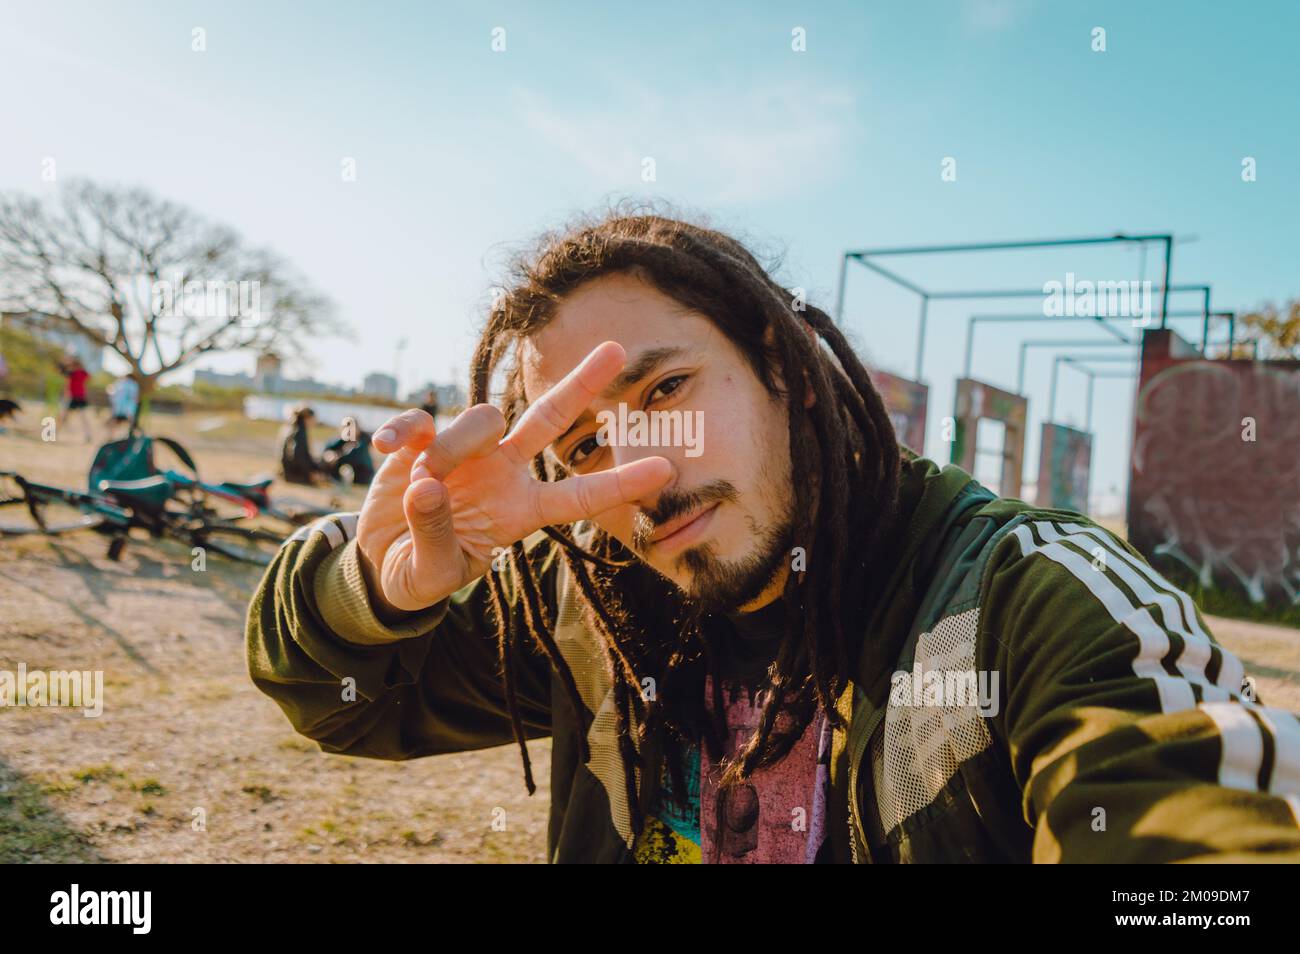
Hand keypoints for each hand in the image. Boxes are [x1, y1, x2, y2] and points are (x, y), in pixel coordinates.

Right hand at [356, 341, 671, 614]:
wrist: (379, 563)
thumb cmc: (418, 573)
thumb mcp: (430, 574)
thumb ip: (435, 536)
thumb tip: (427, 486)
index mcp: (521, 511)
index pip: (579, 497)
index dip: (620, 484)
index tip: (665, 468)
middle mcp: (502, 472)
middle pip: (549, 419)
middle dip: (582, 383)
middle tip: (619, 349)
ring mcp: (464, 451)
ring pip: (481, 420)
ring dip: (453, 447)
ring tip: (422, 483)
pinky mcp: (420, 439)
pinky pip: (420, 419)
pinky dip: (402, 429)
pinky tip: (385, 448)